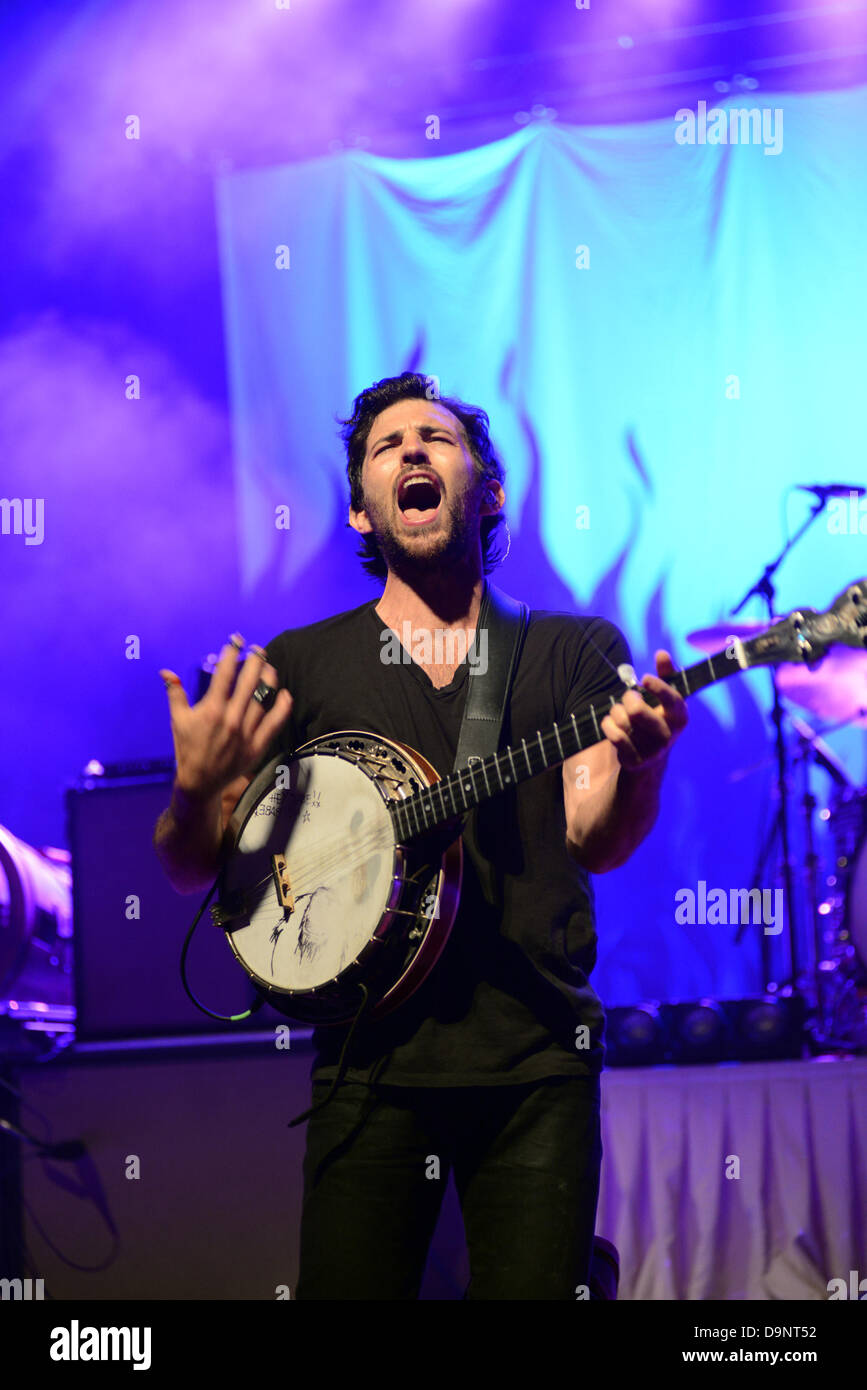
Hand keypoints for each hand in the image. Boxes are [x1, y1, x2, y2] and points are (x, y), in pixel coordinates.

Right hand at [159, 635, 292, 801]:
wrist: (200, 781)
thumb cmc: (187, 748)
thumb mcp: (178, 720)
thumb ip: (175, 694)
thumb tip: (166, 672)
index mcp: (211, 709)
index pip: (224, 674)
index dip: (231, 654)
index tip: (236, 641)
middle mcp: (231, 718)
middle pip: (249, 682)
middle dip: (255, 661)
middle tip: (259, 649)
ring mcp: (246, 732)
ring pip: (263, 698)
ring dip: (268, 679)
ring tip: (269, 666)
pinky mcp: (257, 745)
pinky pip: (274, 722)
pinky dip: (282, 707)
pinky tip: (285, 694)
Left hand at [600, 650, 687, 772]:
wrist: (649, 760)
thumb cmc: (655, 720)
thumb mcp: (663, 700)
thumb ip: (665, 676)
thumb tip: (662, 653)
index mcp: (680, 717)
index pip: (674, 701)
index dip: (659, 688)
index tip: (645, 678)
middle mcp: (669, 735)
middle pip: (638, 711)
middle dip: (628, 699)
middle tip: (629, 697)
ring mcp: (653, 751)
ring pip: (623, 720)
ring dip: (616, 711)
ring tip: (620, 714)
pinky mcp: (635, 761)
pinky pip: (614, 735)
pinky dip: (608, 724)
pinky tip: (610, 723)